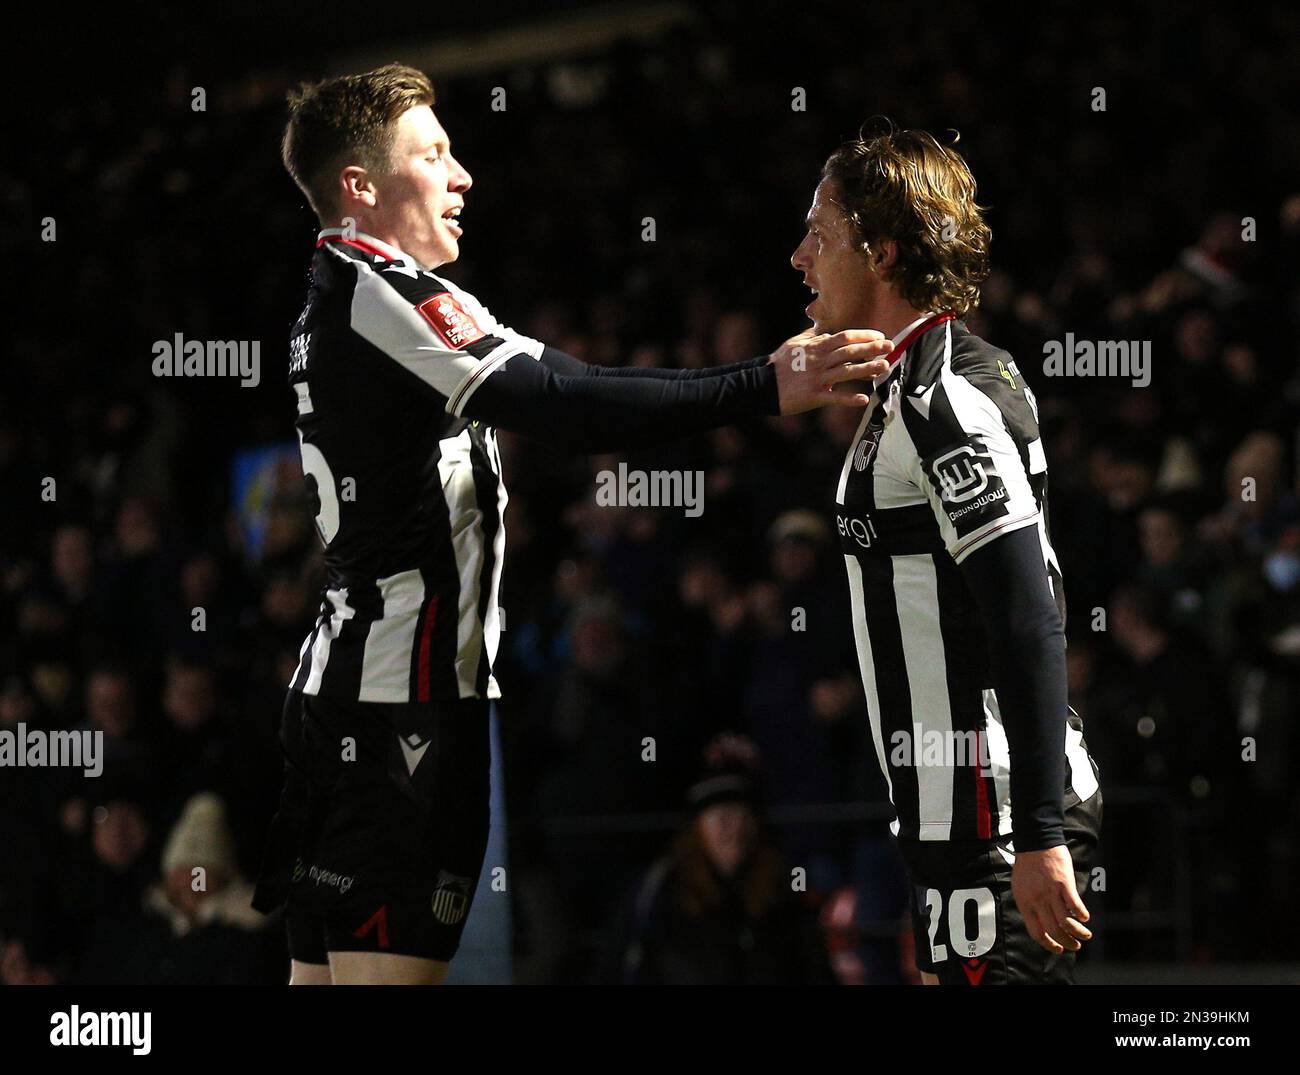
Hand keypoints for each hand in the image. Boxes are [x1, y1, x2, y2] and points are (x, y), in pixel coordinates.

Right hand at [769, 329, 892, 414]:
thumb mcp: (793, 344)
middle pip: (849, 352)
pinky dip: (849, 399)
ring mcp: (817, 379)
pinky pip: (834, 398)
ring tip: (884, 367)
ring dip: (867, 369)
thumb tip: (823, 327)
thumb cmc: (778, 365)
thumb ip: (811, 336)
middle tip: (890, 346)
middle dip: (872, 348)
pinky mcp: (813, 396)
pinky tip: (864, 399)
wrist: (762, 385)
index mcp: (815, 347)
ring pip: (846, 372)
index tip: (879, 335)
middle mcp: (818, 361)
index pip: (844, 337)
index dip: (864, 335)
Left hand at [1010, 844, 1091, 954]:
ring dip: (1078, 933)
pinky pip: (1075, 906)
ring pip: (1066, 923)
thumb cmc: (1027, 864)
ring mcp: (1051, 892)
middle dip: (1067, 943)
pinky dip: (1081, 915)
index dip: (1049, 944)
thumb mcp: (1020, 886)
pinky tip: (1085, 917)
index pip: (1036, 932)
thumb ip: (1029, 904)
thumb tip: (1038, 920)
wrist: (1035, 841)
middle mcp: (1037, 900)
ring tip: (1085, 935)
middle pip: (1054, 931)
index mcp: (1024, 903)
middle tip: (1075, 946)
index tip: (1059, 949)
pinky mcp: (1064, 884)